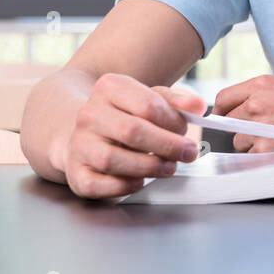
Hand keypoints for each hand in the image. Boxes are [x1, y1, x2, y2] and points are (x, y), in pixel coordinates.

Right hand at [63, 73, 205, 198]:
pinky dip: (124, 186)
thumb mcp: (151, 98)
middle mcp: (88, 114)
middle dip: (167, 146)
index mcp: (109, 88)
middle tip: (188, 153)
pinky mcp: (75, 173)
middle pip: (132, 131)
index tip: (186, 131)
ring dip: (149, 167)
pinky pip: (98, 184)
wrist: (87, 133)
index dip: (173, 121)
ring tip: (168, 167)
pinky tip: (141, 180)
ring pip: (112, 159)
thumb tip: (198, 106)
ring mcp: (78, 144)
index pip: (148, 105)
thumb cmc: (126, 115)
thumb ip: (177, 102)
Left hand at [213, 74, 273, 152]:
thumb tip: (229, 111)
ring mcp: (259, 127)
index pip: (223, 98)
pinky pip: (250, 155)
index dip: (222, 110)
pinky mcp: (264, 149)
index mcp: (262, 85)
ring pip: (238, 141)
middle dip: (242, 127)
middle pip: (229, 121)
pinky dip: (262, 155)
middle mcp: (257, 103)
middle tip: (266, 129)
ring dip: (252, 143)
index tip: (225, 117)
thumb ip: (256, 95)